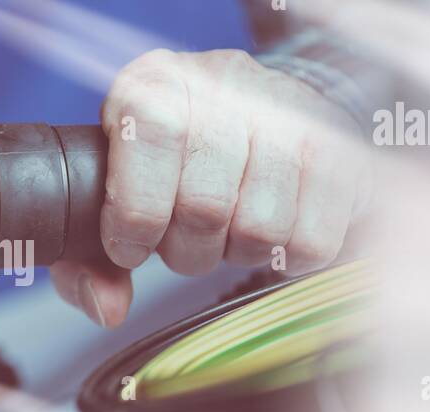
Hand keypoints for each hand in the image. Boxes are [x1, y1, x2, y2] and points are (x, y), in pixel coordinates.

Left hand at [51, 49, 368, 327]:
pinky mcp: (339, 152)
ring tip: (228, 230)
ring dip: (236, 252)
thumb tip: (108, 309)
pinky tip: (270, 232)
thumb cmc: (172, 165)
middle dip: (186, 250)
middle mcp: (225, 84)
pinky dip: (284, 259)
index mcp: (154, 84)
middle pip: (206, 205)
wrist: (260, 114)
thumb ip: (91, 259)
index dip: (134, 215)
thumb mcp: (114, 195)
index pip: (150, 139)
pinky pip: (311, 242)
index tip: (130, 245)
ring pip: (261, 229)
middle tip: (184, 242)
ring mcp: (290, 113)